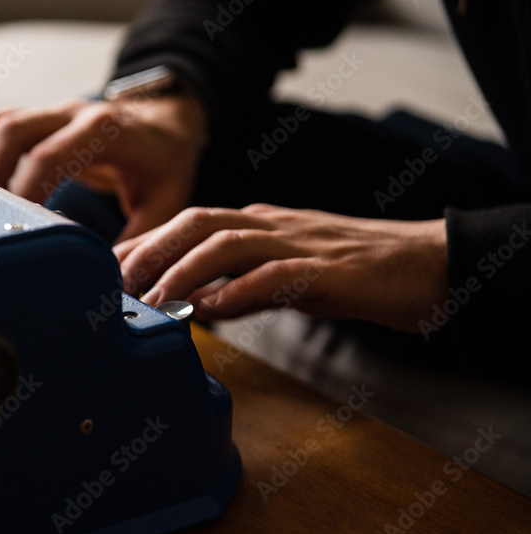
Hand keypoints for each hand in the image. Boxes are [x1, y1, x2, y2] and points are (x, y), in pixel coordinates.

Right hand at [0, 94, 208, 240]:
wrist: (166, 125)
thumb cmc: (164, 164)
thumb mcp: (164, 202)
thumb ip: (139, 239)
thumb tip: (111, 280)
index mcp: (105, 131)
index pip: (51, 155)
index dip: (27, 189)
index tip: (18, 224)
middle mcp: (73, 114)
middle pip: (13, 129)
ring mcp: (52, 113)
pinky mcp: (38, 119)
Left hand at [113, 204, 448, 331]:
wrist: (427, 265)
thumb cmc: (351, 271)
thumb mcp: (285, 274)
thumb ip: (241, 283)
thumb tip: (198, 304)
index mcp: (258, 223)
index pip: (188, 224)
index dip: (144, 242)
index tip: (107, 268)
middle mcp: (271, 225)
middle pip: (198, 222)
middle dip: (150, 249)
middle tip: (115, 282)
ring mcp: (299, 244)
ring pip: (228, 243)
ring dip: (183, 271)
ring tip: (153, 301)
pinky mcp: (327, 271)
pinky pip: (276, 276)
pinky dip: (239, 292)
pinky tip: (213, 311)